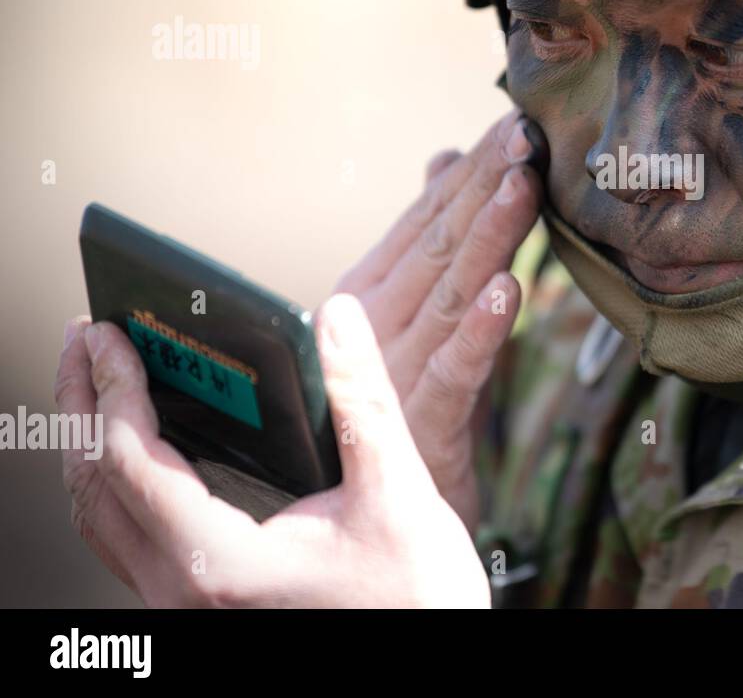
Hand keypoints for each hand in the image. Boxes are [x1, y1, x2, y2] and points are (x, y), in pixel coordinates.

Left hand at [57, 295, 489, 606]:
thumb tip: (339, 317)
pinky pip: (130, 538)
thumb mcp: (397, 490)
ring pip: (104, 517)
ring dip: (94, 442)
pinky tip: (147, 444)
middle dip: (82, 404)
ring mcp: (186, 606)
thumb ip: (363, 400)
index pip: (133, 461)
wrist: (430, 654)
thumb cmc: (416, 595)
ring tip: (101, 380)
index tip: (109, 333)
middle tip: (85, 337)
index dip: (115, 388)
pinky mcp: (202, 605)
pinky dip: (121, 480)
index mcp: (222, 564)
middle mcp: (186, 593)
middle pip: (97, 486)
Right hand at [334, 109, 546, 534]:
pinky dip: (481, 331)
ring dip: (487, 237)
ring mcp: (393, 371)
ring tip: (522, 184)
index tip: (516, 119)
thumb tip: (444, 159)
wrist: (386, 511)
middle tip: (526, 131)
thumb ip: (428, 237)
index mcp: (373, 292)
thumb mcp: (416, 311)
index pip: (427, 219)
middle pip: (441, 244)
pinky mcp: (422, 424)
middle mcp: (376, 323)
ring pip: (451, 295)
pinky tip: (508, 291)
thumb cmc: (403, 398)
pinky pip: (456, 372)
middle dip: (486, 185)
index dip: (473, 170)